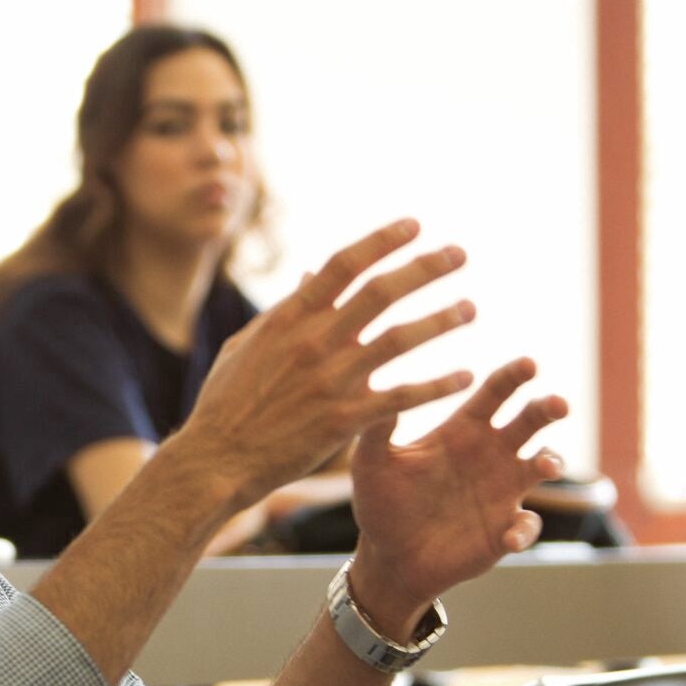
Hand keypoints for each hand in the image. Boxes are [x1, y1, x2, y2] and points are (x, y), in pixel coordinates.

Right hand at [173, 219, 478, 510]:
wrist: (216, 460)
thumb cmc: (225, 403)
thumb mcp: (246, 346)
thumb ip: (284, 311)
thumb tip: (311, 275)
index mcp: (289, 318)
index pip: (344, 265)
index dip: (383, 240)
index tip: (415, 225)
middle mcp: (314, 341)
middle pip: (381, 291)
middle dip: (425, 268)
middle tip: (460, 255)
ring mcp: (331, 379)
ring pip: (400, 339)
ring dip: (440, 320)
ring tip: (470, 309)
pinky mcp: (343, 420)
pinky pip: (403, 397)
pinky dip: (437, 385)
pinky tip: (466, 377)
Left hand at [347, 357, 567, 632]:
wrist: (390, 556)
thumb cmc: (381, 503)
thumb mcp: (371, 465)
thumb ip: (376, 432)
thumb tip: (378, 394)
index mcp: (462, 431)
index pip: (494, 394)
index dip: (512, 377)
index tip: (529, 364)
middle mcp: (491, 454)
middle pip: (530, 421)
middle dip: (547, 408)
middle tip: (558, 403)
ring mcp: (504, 491)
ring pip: (543, 465)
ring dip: (551, 461)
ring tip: (546, 465)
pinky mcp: (507, 529)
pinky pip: (527, 525)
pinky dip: (524, 529)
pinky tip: (510, 536)